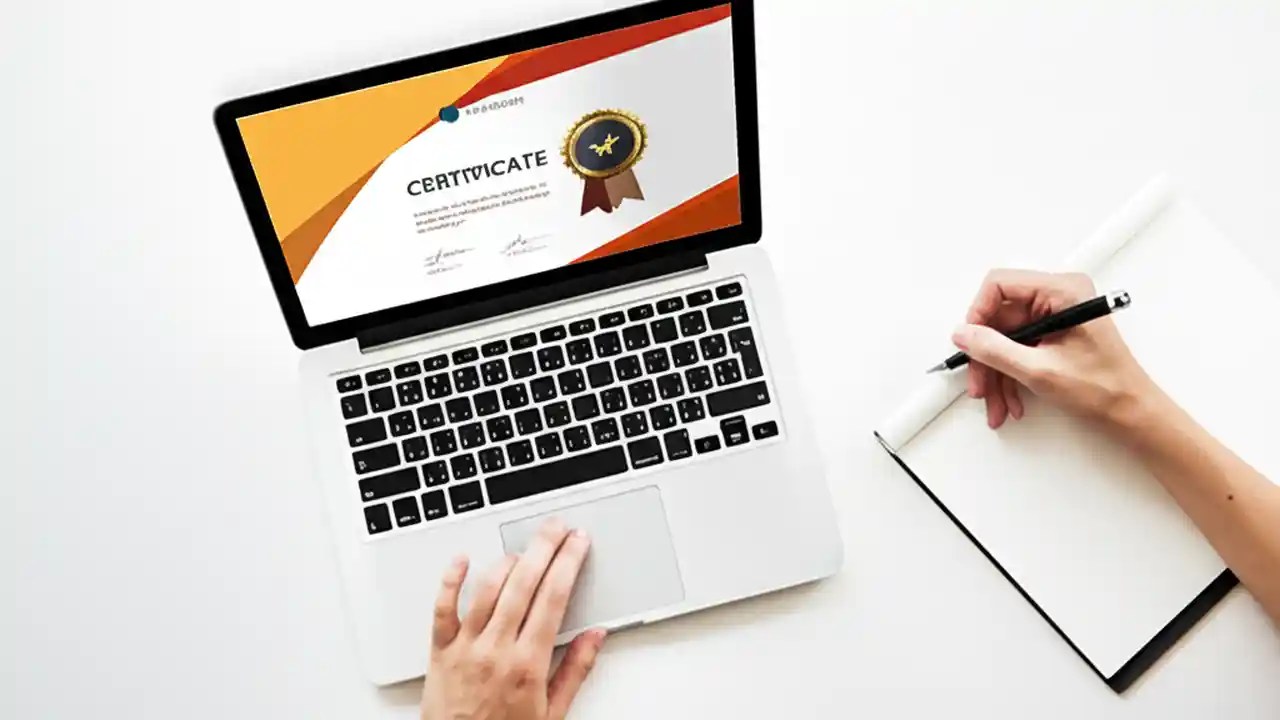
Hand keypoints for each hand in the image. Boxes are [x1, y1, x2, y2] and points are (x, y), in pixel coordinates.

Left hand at [420, 519, 604, 719]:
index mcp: (528, 664)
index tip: (578, 542)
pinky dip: (451, 580)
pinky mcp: (440, 652)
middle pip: (524, 583)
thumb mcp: (552, 714)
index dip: (569, 563)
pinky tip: (462, 559)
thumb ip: (576, 671)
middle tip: (556, 526)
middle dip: (544, 547)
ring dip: (508, 560)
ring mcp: (466, 647)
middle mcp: (497, 649)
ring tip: (524, 546)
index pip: (554, 597)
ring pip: (488, 590)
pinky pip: (442, 609)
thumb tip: (596, 637)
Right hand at [951, 269, 1157, 428]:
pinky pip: (1018, 349)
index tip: (969, 343)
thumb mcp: (1040, 370)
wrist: (1131, 413)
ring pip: (1005, 339)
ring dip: (996, 374)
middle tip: (979, 386)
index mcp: (1063, 291)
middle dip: (986, 358)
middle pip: (999, 318)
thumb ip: (995, 350)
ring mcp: (1055, 316)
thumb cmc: (1105, 389)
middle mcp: (1058, 297)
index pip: (1000, 285)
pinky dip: (1010, 376)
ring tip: (996, 404)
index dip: (978, 314)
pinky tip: (1011, 401)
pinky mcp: (1053, 335)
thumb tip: (964, 334)